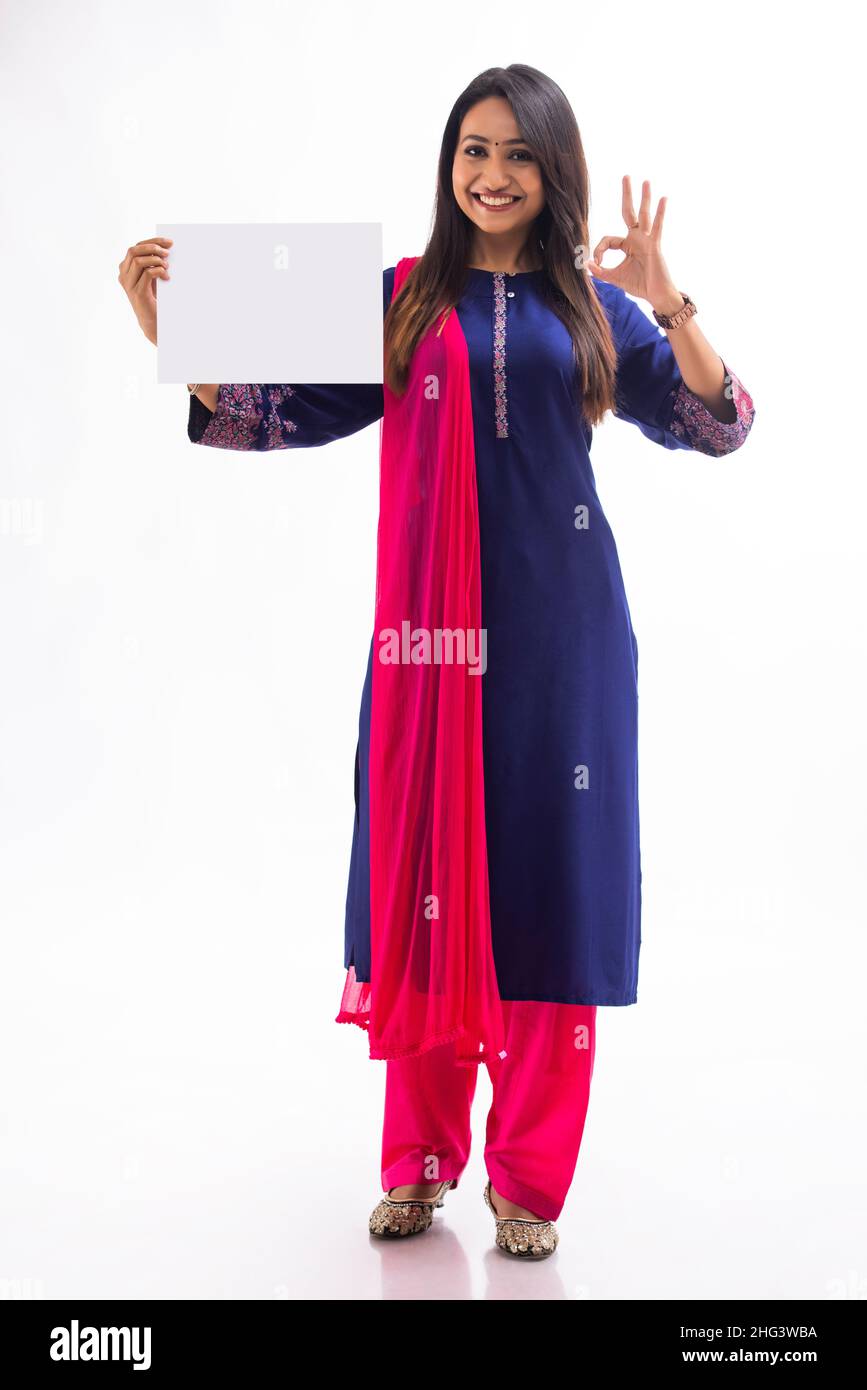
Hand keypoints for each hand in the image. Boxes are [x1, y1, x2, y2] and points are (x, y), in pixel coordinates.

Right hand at [118, 236, 171, 344]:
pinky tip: (166, 277)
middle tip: (167, 252)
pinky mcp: (137, 292)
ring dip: (156, 260)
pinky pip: (147, 274)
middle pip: (134, 250)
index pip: (136, 247)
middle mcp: (123, 274)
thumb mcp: (151, 277)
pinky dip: (159, 271)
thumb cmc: (153, 297)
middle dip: (153, 247)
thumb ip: (152, 263)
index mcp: (125, 268)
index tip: (168, 242)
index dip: (152, 242)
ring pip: (138, 261)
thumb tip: (165, 247)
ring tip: (167, 265)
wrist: (152, 320)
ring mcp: (128, 284)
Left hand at [585, 177, 681, 314]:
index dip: (599, 249)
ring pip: (644, 215)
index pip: (608, 239)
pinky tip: (663, 199)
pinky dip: (660, 213)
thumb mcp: (615, 278)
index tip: (597, 263)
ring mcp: (647, 240)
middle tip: (626, 176)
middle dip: (627, 195)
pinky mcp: (655, 245)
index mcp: (627, 245)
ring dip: (644, 198)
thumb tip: (586, 265)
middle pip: (629, 212)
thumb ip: (601, 272)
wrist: (656, 295)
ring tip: (645, 182)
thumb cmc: (639, 285)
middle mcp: (637, 238)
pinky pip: (657, 226)